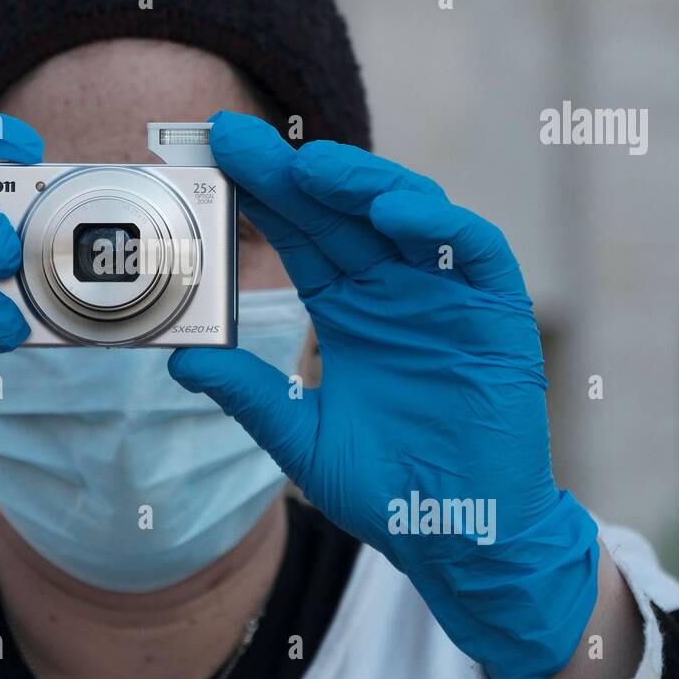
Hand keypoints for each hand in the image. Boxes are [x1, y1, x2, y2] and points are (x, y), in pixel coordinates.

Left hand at [169, 111, 599, 678]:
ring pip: (406, 213)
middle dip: (293, 173)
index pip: (301, 236)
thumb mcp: (303, 439)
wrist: (464, 538)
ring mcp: (446, 297)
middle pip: (342, 213)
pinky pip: (472, 251)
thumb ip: (252, 396)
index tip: (216, 158)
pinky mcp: (496, 314)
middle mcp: (394, 290)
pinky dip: (437, 226)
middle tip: (240, 140)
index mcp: (348, 310)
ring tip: (310, 168)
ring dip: (361, 184)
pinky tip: (392, 215)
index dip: (263, 195)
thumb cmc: (390, 489)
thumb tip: (182, 361)